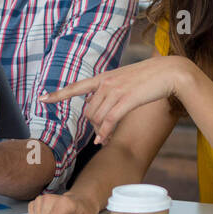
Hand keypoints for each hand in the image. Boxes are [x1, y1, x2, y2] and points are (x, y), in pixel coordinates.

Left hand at [40, 55, 191, 144]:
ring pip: (98, 118)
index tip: (41, 99)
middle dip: (93, 125)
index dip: (58, 94)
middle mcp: (107, 83)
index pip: (77, 87)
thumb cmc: (151, 77)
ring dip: (99, 131)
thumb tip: (103, 105)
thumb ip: (113, 89)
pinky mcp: (126, 100)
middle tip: (101, 134)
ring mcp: (116, 91)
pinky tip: (103, 141)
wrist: (171, 72)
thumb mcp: (127, 79)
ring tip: (104, 139)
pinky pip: (109, 121)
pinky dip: (104, 132)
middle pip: (89, 111)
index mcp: (105, 77)